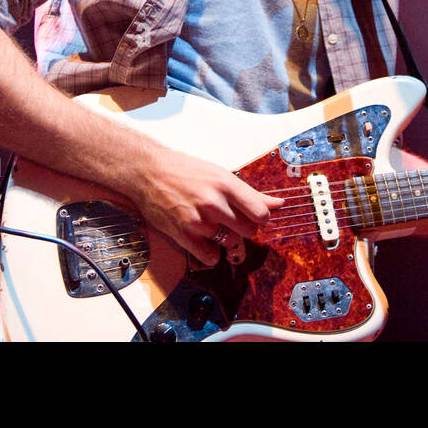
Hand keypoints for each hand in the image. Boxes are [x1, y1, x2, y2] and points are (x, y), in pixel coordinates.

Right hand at [133, 148, 284, 264]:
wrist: (148, 171)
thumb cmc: (184, 170)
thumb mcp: (220, 174)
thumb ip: (250, 193)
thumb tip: (278, 203)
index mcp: (226, 184)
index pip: (260, 213)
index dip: (261, 218)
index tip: (255, 218)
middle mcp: (214, 203)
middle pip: (249, 231)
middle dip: (244, 228)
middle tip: (231, 220)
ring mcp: (199, 221)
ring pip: (230, 243)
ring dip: (225, 239)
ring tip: (212, 225)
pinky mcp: (184, 235)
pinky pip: (210, 257)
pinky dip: (210, 253)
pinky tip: (203, 239)